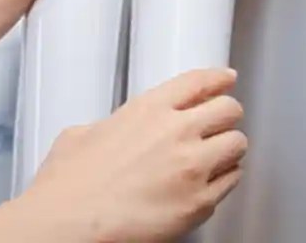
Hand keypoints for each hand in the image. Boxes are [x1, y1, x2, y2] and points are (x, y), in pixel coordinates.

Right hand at [0, 69, 246, 242]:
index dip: (219, 79)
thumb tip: (111, 132)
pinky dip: (224, 180)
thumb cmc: (68, 188)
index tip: (227, 79)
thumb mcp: (81, 135)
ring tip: (215, 158)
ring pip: (238, 144)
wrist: (69, 227)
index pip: (199, 81)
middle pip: (229, 109)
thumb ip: (111, 125)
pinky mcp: (200, 202)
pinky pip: (231, 181)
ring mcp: (193, 166)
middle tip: (219, 126)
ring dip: (228, 149)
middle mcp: (177, 131)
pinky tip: (210, 184)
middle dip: (225, 117)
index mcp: (148, 109)